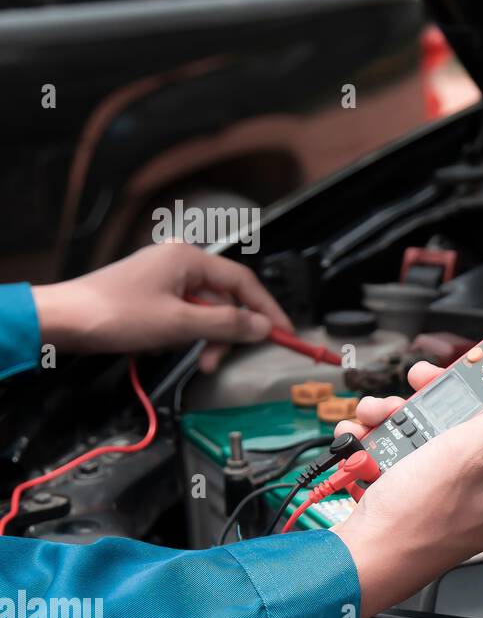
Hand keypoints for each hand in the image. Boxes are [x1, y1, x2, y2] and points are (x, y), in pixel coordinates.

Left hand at [32, 240, 292, 371]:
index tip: (285, 333)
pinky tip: (168, 346)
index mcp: (189, 258)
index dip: (267, 310)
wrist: (63, 320)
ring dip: (204, 337)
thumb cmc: (114, 314)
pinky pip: (183, 314)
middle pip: (224, 299)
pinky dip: (184, 333)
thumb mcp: (180, 323)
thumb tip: (262, 325)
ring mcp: (163, 277)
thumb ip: (227, 324)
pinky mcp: (150, 294)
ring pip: (204, 310)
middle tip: (220, 358)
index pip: (244, 283)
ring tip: (193, 358)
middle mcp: (179, 262)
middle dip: (226, 332)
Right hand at [331, 359, 482, 617]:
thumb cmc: (412, 522)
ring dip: (408, 414)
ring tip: (382, 414)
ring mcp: (460, 493)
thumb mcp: (466, 453)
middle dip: (448, 395)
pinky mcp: (428, 494)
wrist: (357, 563)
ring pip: (445, 431)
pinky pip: (419, 451)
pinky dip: (393, 438)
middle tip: (423, 380)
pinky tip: (370, 436)